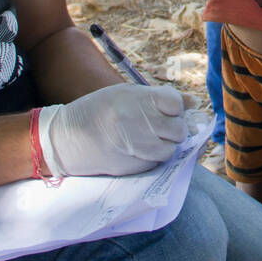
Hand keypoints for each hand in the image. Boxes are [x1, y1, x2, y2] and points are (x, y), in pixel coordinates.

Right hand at [37, 85, 187, 177]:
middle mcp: (138, 123)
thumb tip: (194, 102)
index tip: (168, 109)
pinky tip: (138, 149)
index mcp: (135, 100)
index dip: (175, 107)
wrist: (67, 139)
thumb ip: (160, 98)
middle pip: (179, 129)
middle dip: (174, 128)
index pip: (175, 103)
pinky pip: (157, 162)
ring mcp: (136, 146)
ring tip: (148, 138)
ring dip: (166, 144)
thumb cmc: (98, 111)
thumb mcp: (125, 94)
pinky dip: (154, 157)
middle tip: (160, 126)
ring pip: (171, 149)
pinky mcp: (133, 166)